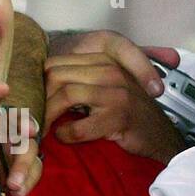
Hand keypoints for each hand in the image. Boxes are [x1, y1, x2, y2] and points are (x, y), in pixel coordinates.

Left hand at [44, 30, 183, 160]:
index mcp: (105, 59)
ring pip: (66, 96)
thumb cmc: (129, 112)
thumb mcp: (106, 86)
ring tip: (46, 127)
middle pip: (57, 76)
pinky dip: (67, 134)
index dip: (39, 83)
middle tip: (34, 117)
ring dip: (50, 116)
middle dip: (41, 98)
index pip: (56, 63)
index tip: (34, 100)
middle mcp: (112, 71)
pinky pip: (80, 126)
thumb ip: (81, 78)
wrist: (160, 136)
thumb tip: (38, 84)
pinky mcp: (120, 117)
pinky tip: (66, 136)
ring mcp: (118, 93)